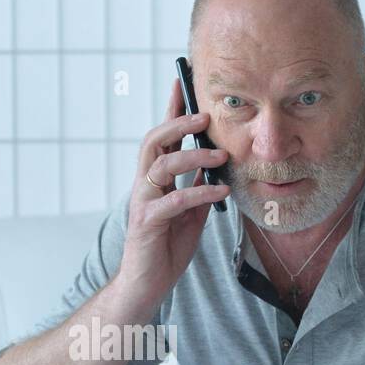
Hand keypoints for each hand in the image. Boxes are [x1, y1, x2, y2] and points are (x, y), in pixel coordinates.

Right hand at [116, 77, 230, 305]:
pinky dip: (200, 191)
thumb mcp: (190, 215)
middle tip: (205, 116)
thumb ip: (199, 190)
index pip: (162, 138)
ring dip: (193, 155)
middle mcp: (144, 186)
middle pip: (154, 141)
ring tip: (221, 155)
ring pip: (162, 165)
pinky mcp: (148, 223)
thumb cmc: (164, 249)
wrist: (146, 285)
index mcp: (155, 181)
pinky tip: (221, 190)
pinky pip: (175, 200)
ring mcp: (143, 202)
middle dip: (177, 123)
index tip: (182, 80)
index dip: (171, 109)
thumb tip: (218, 169)